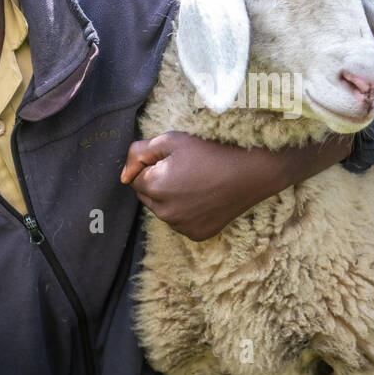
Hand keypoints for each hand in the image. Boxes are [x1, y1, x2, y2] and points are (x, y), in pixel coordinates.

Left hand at [120, 131, 260, 240]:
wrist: (250, 172)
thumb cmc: (211, 152)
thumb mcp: (171, 140)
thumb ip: (138, 153)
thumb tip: (123, 176)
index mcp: (154, 187)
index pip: (135, 179)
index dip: (152, 166)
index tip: (175, 160)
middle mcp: (164, 212)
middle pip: (147, 197)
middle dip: (158, 184)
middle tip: (186, 170)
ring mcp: (182, 226)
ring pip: (164, 211)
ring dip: (171, 199)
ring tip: (197, 183)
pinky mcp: (197, 234)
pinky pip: (181, 223)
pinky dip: (187, 212)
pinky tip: (204, 198)